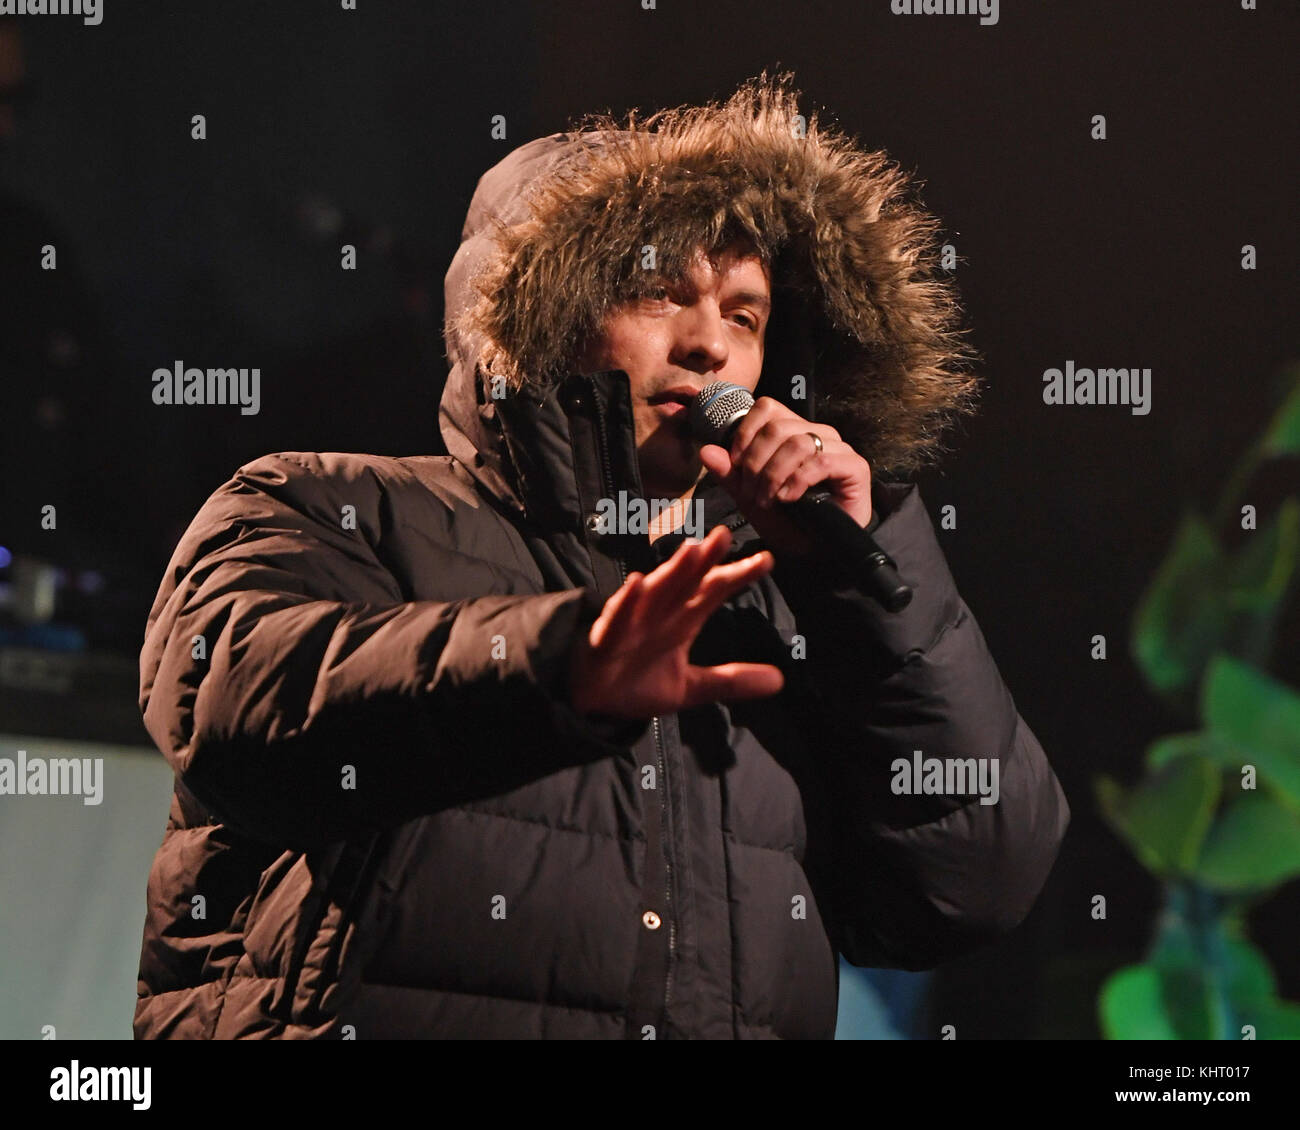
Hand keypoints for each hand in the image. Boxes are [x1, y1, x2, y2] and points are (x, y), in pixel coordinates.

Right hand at [568, 524, 784, 719]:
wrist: (591, 701)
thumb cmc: (637, 681)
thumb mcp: (691, 687)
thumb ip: (731, 680)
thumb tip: (780, 680)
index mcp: (681, 620)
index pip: (712, 592)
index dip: (737, 575)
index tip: (766, 561)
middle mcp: (659, 614)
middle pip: (686, 582)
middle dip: (705, 559)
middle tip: (725, 535)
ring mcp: (632, 623)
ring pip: (655, 592)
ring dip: (672, 571)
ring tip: (692, 550)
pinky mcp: (606, 638)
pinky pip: (617, 618)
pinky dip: (626, 602)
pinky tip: (637, 583)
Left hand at [697, 397, 871, 556]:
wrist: (819, 552)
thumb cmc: (789, 522)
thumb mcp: (751, 498)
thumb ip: (731, 475)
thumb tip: (706, 450)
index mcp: (793, 432)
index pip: (767, 408)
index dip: (746, 433)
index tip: (736, 464)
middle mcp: (817, 434)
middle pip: (778, 427)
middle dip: (755, 463)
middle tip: (751, 492)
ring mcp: (839, 448)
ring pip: (798, 442)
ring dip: (774, 475)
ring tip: (768, 500)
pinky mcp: (855, 467)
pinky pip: (821, 462)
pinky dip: (797, 481)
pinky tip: (789, 499)